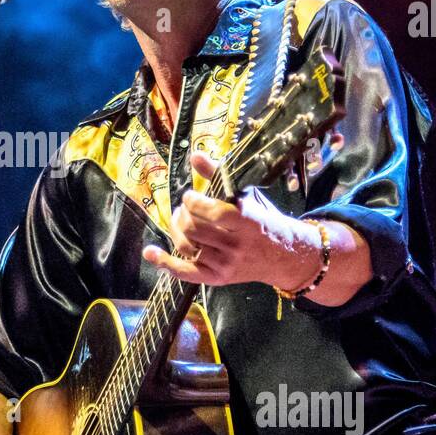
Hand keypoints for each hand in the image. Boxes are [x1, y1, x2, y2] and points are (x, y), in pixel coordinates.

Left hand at [142, 150, 319, 289]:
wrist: (285, 256)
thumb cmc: (262, 221)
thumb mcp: (247, 197)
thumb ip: (219, 176)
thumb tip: (195, 155)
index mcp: (248, 222)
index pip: (214, 212)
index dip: (195, 202)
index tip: (190, 196)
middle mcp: (237, 245)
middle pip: (195, 229)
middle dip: (182, 214)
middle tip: (183, 208)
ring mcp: (227, 264)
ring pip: (187, 247)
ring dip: (175, 230)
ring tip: (179, 220)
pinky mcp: (219, 279)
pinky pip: (186, 272)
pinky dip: (165, 263)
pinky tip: (150, 252)